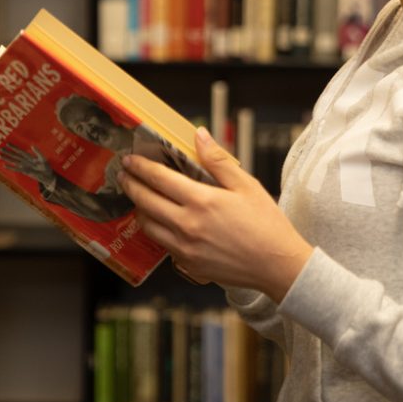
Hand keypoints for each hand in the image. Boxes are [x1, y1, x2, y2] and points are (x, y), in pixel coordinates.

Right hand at [1, 143, 53, 184]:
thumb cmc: (46, 167)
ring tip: (0, 155)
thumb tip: (32, 145)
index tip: (7, 143)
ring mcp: (25, 166)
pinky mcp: (25, 172)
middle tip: (0, 149)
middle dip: (8, 152)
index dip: (14, 147)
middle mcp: (26, 161)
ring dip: (7, 159)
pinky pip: (16, 169)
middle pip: (15, 156)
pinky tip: (4, 165)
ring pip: (14, 161)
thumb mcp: (43, 159)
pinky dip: (10, 167)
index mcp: (30, 157)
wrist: (48, 176)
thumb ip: (38, 152)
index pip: (20, 151)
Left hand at [117, 127, 313, 302]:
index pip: (159, 179)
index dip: (141, 167)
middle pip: (146, 203)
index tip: (129, 160)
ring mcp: (186, 250)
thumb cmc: (266, 223)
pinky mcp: (189, 267)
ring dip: (140, 210)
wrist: (277, 266)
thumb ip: (218, 160)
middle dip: (131, 186)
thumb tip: (199, 135)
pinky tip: (161, 222)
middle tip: (124, 176)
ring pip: (149, 227)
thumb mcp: (246, 185)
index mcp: (201, 201)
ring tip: (140, 198)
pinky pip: (163, 246)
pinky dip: (156, 231)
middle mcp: (187, 226)